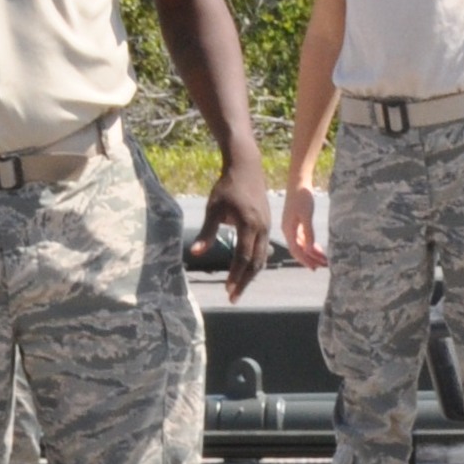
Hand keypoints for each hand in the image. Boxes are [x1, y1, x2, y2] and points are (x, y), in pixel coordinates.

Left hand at [202, 149, 271, 298]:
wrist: (246, 167)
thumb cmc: (227, 186)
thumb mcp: (214, 208)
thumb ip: (207, 232)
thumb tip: (196, 253)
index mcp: (249, 225)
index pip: (243, 257)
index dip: (236, 276)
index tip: (228, 291)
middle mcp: (262, 228)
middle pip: (256, 262)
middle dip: (245, 281)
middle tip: (233, 297)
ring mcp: (267, 226)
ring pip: (262, 257)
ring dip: (251, 273)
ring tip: (239, 286)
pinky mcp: (267, 223)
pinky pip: (263, 248)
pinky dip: (255, 261)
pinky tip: (246, 267)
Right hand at [281, 181, 325, 269]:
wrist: (298, 181)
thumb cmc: (302, 197)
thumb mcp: (306, 215)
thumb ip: (308, 233)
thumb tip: (310, 250)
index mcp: (288, 229)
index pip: (296, 250)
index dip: (305, 260)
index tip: (315, 268)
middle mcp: (288, 230)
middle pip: (299, 249)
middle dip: (310, 259)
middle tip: (322, 267)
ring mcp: (292, 226)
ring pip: (302, 244)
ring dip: (312, 253)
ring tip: (323, 260)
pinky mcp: (296, 222)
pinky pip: (303, 238)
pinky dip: (311, 244)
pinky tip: (318, 249)